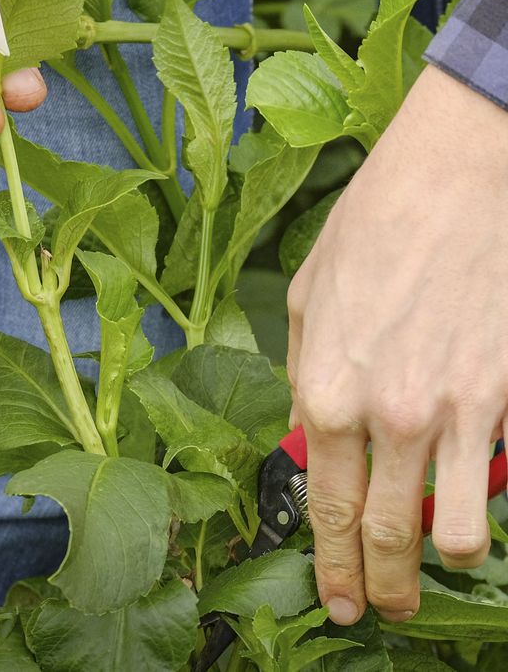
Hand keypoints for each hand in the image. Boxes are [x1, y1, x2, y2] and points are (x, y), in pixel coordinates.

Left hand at [287, 65, 507, 624]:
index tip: (337, 600)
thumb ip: (304, 377)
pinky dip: (494, 490)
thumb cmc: (373, 228)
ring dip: (452, 555)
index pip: (326, 510)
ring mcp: (463, 414)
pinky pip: (505, 472)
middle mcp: (393, 417)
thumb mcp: (308, 298)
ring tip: (444, 559)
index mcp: (329, 394)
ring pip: (465, 530)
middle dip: (386, 588)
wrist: (459, 180)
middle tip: (385, 610)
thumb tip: (306, 434)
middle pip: (390, 537)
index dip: (331, 567)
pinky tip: (480, 483)